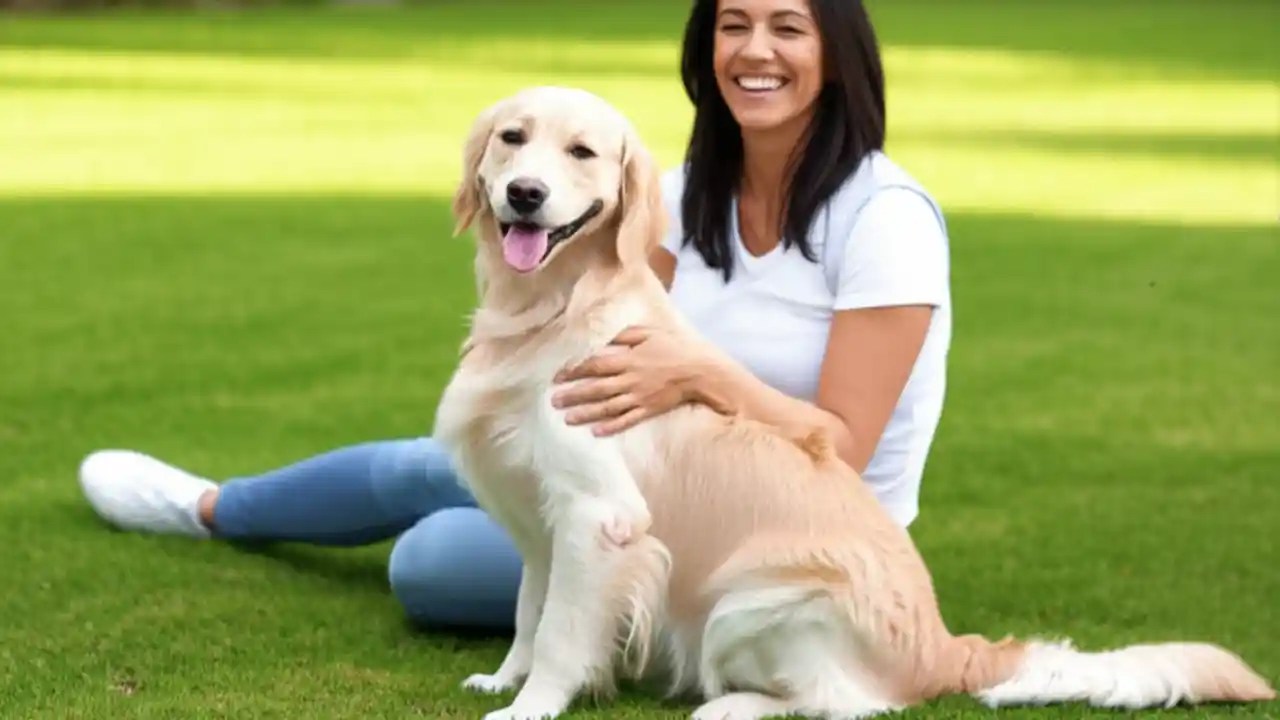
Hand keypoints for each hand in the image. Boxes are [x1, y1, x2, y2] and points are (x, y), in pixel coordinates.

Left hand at [551, 325, 714, 435]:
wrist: (700, 371)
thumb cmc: (675, 348)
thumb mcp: (649, 333)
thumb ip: (625, 335)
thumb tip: (603, 336)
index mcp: (628, 359)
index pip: (594, 365)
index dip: (574, 370)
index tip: (557, 376)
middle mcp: (630, 380)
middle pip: (596, 389)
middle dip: (573, 395)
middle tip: (553, 401)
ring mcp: (639, 397)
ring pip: (607, 407)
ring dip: (586, 414)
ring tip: (567, 419)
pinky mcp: (648, 410)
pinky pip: (627, 421)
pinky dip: (611, 428)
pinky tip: (596, 433)